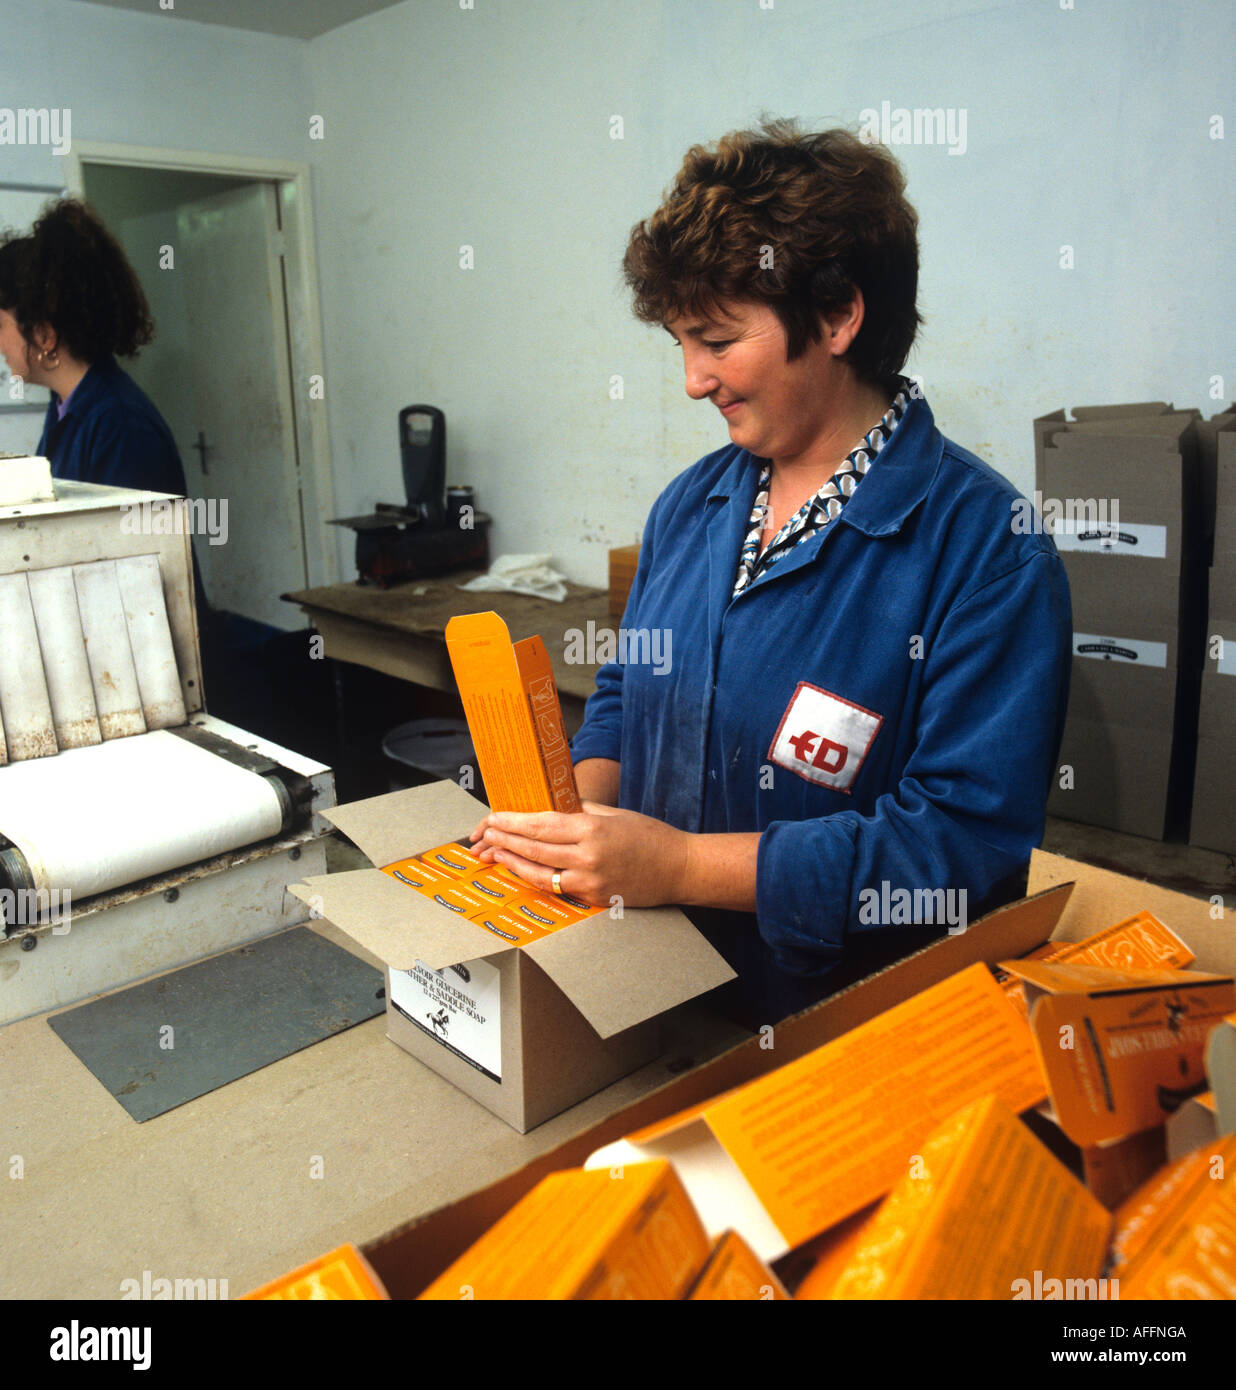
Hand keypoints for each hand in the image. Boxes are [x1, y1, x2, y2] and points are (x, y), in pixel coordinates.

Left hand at [468, 802, 689, 907]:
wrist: (679, 869)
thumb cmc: (650, 836)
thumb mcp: (614, 814)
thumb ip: (581, 812)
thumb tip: (550, 810)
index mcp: (592, 829)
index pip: (541, 824)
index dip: (512, 822)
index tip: (494, 818)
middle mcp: (588, 856)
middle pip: (534, 848)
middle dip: (504, 841)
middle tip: (483, 835)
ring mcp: (590, 881)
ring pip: (539, 874)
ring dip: (512, 863)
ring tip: (493, 854)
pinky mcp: (593, 898)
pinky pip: (557, 888)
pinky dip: (535, 878)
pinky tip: (521, 871)